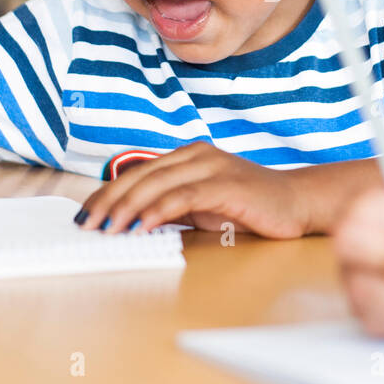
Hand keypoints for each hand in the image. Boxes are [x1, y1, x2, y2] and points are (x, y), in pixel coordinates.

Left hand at [75, 141, 308, 237]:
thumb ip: (172, 207)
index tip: (86, 215)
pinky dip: (160, 210)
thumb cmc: (249, 206)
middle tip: (87, 224)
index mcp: (188, 156)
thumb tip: (131, 223)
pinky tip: (143, 226)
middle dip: (109, 201)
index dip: (107, 193)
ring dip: (128, 208)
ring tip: (108, 228)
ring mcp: (212, 167)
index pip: (137, 173)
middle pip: (140, 176)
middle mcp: (197, 155)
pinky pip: (184, 196)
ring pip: (157, 184)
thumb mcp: (202, 206)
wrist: (297, 203)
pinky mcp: (226, 185)